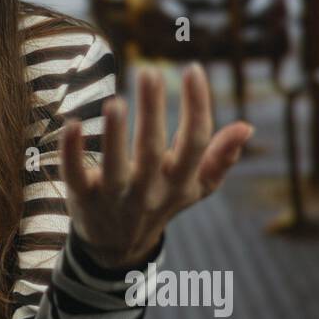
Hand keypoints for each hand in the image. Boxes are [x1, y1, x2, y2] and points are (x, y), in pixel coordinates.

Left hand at [61, 63, 252, 268]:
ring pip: (115, 169)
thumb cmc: (160, 202)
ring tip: (115, 102)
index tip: (192, 69)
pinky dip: (71, 153)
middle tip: (150, 71)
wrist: (117, 249)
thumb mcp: (195, 187)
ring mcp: (114, 198)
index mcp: (180, 183)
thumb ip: (221, 158)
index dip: (197, 107)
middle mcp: (148, 192)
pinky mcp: (83, 199)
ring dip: (115, 136)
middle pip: (152, 151)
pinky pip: (75, 177)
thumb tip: (247, 127)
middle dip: (152, 112)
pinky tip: (72, 124)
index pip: (194, 143)